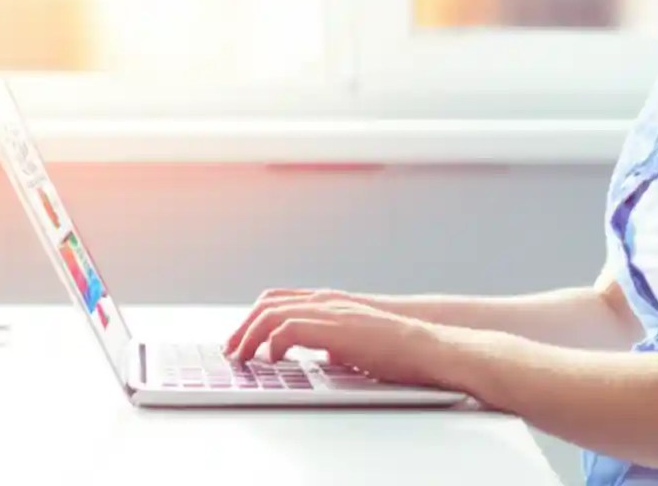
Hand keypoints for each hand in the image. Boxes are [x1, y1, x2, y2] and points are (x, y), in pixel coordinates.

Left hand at [225, 294, 459, 388]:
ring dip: (250, 335)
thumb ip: (333, 340)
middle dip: (243, 326)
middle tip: (232, 350)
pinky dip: (272, 343)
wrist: (425, 346)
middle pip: (268, 303)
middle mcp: (324, 301)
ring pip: (272, 313)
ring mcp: (329, 311)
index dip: (253, 318)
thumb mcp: (354, 338)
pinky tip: (271, 359)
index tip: (241, 339)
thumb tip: (320, 355)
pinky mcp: (333, 328)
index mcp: (328, 301)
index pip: (278, 298)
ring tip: (243, 357)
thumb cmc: (395, 347)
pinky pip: (288, 328)